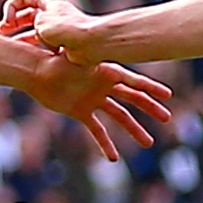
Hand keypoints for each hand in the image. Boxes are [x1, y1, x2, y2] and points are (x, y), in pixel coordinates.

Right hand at [1, 0, 101, 62]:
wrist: (90, 44)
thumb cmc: (66, 30)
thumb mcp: (40, 21)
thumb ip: (29, 21)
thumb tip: (32, 30)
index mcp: (49, 2)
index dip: (11, 7)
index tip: (7, 22)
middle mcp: (53, 12)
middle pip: (28, 13)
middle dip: (13, 21)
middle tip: (2, 31)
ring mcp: (58, 27)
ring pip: (35, 29)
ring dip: (21, 36)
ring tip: (11, 45)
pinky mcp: (62, 42)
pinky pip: (44, 42)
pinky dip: (34, 47)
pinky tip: (28, 55)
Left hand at [23, 48, 171, 161]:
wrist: (35, 71)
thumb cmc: (53, 60)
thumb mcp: (76, 56)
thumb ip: (92, 56)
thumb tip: (102, 45)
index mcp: (105, 71)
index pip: (134, 81)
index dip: (151, 89)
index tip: (167, 96)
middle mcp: (103, 85)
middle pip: (132, 98)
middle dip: (150, 108)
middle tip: (167, 119)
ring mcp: (94, 99)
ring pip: (119, 116)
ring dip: (133, 129)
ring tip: (148, 143)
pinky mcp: (81, 111)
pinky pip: (97, 130)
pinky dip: (105, 143)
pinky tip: (114, 158)